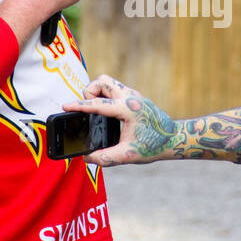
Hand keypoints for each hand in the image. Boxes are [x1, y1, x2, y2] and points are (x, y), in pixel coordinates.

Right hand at [61, 74, 175, 165]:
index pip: (97, 104)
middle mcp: (130, 97)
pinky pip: (114, 90)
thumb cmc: (154, 146)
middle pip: (101, 81)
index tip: (65, 106)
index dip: (79, 106)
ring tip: (96, 111)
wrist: (174, 139)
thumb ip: (106, 158)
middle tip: (89, 109)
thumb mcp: (128, 156)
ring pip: (108, 82)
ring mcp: (133, 95)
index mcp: (127, 109)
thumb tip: (88, 158)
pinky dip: (106, 97)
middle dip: (90, 92)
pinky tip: (107, 115)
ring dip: (98, 92)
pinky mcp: (135, 97)